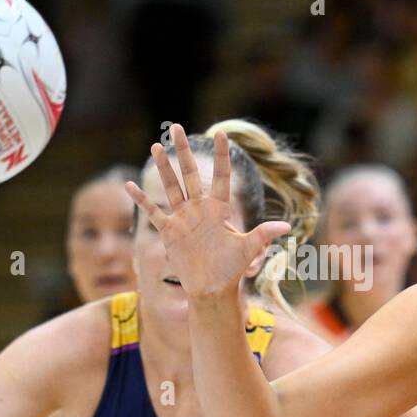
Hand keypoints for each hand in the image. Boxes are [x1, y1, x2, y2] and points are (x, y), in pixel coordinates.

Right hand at [125, 124, 290, 297]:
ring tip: (156, 146)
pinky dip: (141, 200)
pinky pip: (153, 213)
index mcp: (219, 209)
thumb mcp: (248, 249)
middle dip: (182, 151)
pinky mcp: (169, 232)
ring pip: (171, 187)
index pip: (220, 176)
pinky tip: (129, 185)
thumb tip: (287, 227)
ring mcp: (183, 218)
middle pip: (189, 174)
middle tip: (176, 126)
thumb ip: (263, 234)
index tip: (222, 134)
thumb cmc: (231, 269)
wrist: (212, 289)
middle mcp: (199, 209)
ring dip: (163, 168)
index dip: (221, 156)